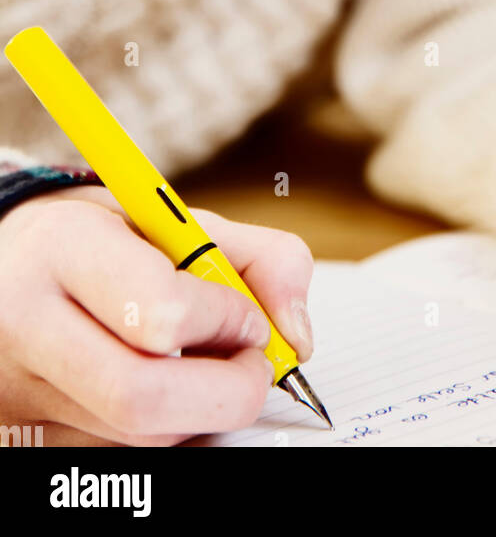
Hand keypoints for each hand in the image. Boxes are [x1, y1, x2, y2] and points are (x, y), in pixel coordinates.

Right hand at [0, 185, 314, 445]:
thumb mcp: (177, 218)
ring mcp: (19, 385)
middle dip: (227, 391)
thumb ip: (259, 256)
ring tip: (206, 363)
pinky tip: (165, 383)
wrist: (12, 260)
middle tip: (254, 365)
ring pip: (135, 434)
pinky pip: (115, 448)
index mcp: (66, 246)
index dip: (226, 321)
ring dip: (199, 410)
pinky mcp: (23, 431)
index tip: (247, 315)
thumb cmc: (103, 237)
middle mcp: (29, 320)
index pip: (160, 311)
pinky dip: (162, 425)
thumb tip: (296, 335)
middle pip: (144, 397)